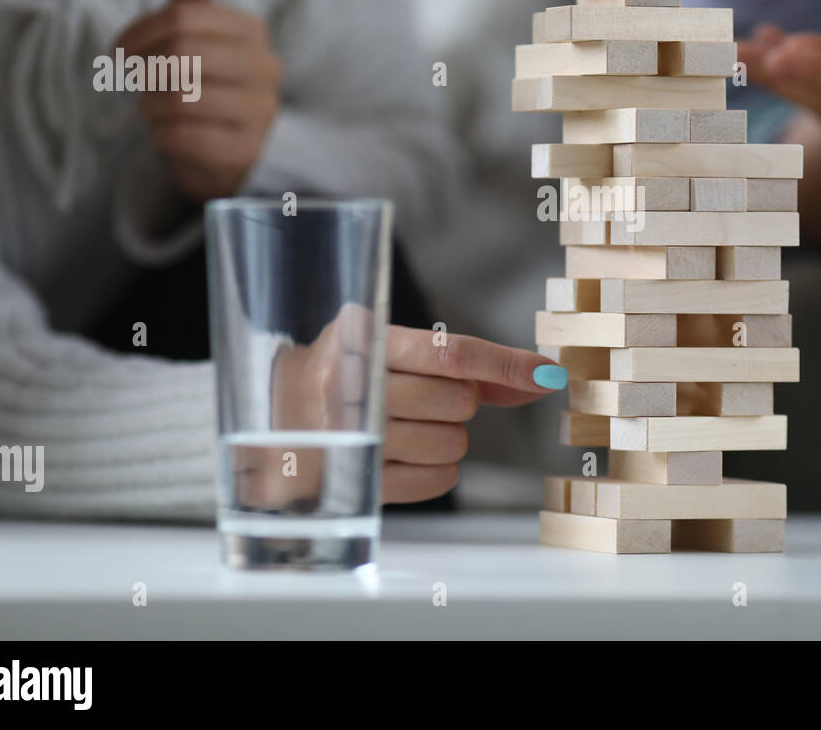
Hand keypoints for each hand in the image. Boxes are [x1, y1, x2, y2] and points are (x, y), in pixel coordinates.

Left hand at [117, 0, 281, 201]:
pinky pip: (182, 135)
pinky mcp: (246, 151)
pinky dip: (159, 134)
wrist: (231, 151)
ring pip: (180, 97)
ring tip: (153, 108)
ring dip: (150, 104)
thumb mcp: (197, 40)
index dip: (139, 32)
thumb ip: (192, 4)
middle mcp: (265, 67)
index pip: (184, 16)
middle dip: (145, 70)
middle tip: (136, 83)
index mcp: (252, 30)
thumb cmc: (206, 85)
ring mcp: (260, 111)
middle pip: (181, 54)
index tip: (118, 52)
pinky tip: (165, 133)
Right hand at [269, 312, 565, 503]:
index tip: (546, 373)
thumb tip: (539, 378)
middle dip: (459, 402)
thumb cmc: (353, 374)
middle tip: (426, 398)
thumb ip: (467, 365)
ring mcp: (348, 438)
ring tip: (410, 425)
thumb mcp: (395, 351)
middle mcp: (348, 386)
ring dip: (448, 436)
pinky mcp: (354, 481)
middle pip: (456, 400)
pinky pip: (436, 479)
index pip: (449, 353)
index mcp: (361, 339)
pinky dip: (437, 468)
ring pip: (451, 442)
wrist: (274, 411)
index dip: (505, 364)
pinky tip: (408, 453)